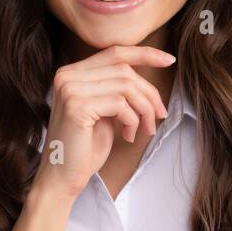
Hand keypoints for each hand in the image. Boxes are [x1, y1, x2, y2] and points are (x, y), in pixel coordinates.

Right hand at [33, 45, 175, 198]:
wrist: (62, 177)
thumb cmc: (85, 148)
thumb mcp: (104, 112)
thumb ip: (116, 90)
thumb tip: (149, 76)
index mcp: (71, 73)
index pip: (114, 53)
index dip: (144, 54)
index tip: (169, 59)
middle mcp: (67, 76)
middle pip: (124, 69)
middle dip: (149, 93)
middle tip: (159, 116)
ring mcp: (70, 89)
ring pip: (126, 86)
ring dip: (144, 109)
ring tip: (144, 130)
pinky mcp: (76, 106)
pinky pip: (120, 104)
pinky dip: (132, 120)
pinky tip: (127, 135)